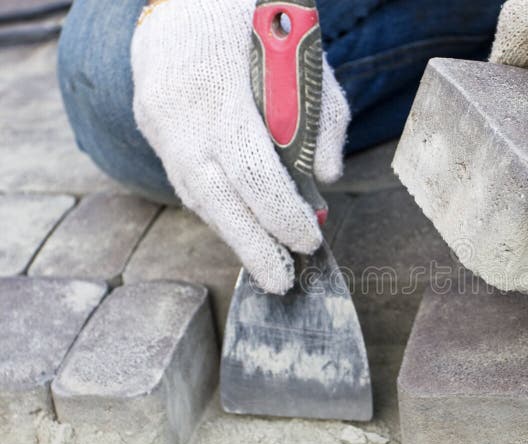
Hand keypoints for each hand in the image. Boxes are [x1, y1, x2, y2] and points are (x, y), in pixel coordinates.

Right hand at [132, 0, 349, 293]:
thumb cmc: (259, 26)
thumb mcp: (306, 58)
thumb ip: (324, 118)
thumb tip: (328, 180)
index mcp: (224, 91)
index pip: (254, 173)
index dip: (282, 215)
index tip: (309, 242)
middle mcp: (181, 111)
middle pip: (216, 198)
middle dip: (252, 247)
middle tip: (281, 283)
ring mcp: (158, 118)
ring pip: (195, 194)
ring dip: (233, 233)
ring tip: (265, 262)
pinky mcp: (150, 123)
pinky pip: (183, 178)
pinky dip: (215, 208)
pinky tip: (240, 225)